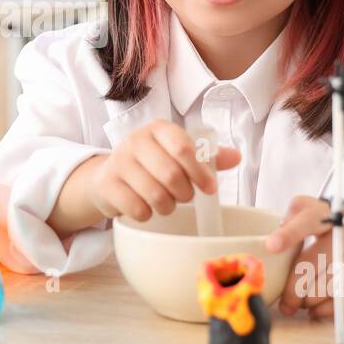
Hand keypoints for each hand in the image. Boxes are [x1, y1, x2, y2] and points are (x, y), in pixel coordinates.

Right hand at [87, 120, 239, 221]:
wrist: (109, 175)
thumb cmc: (151, 164)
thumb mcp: (178, 154)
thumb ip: (208, 156)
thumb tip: (236, 157)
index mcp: (159, 129)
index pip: (183, 148)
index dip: (200, 172)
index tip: (210, 188)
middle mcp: (136, 140)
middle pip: (171, 174)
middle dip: (185, 194)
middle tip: (185, 197)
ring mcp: (118, 161)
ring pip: (155, 195)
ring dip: (167, 207)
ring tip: (166, 203)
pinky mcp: (106, 184)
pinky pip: (137, 209)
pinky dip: (147, 214)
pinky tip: (146, 207)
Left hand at [267, 195, 343, 318]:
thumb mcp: (333, 215)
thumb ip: (302, 213)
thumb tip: (278, 228)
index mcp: (332, 214)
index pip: (308, 216)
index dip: (288, 232)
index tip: (271, 246)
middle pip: (310, 265)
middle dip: (292, 291)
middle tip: (286, 303)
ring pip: (324, 287)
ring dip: (308, 302)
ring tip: (303, 304)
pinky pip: (342, 301)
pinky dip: (325, 310)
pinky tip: (317, 310)